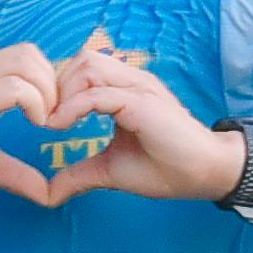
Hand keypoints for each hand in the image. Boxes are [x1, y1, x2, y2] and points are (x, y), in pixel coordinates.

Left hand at [25, 29, 241, 204]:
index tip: (47, 121)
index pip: (82, 70)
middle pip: (81, 59)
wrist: (205, 174)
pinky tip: (62, 127)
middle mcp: (133, 81)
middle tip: (48, 118)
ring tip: (55, 122)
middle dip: (57, 86)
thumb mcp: (110, 169)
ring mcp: (139, 88)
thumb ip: (79, 173)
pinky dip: (72, 107)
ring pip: (87, 66)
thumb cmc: (166, 168)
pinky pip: (96, 94)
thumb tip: (49, 193)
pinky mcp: (141, 102)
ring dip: (63, 92)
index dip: (59, 90)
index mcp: (126, 91)